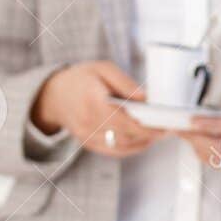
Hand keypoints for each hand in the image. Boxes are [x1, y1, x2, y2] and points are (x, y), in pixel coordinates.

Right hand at [31, 61, 163, 156]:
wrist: (54, 95)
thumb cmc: (81, 79)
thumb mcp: (103, 69)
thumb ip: (126, 83)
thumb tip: (147, 98)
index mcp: (93, 100)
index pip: (124, 120)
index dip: (146, 127)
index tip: (163, 126)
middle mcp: (89, 121)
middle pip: (126, 135)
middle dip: (149, 134)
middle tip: (166, 129)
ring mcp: (87, 135)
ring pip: (122, 146)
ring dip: (142, 142)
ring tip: (157, 133)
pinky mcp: (88, 143)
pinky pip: (114, 151)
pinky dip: (131, 148)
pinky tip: (143, 140)